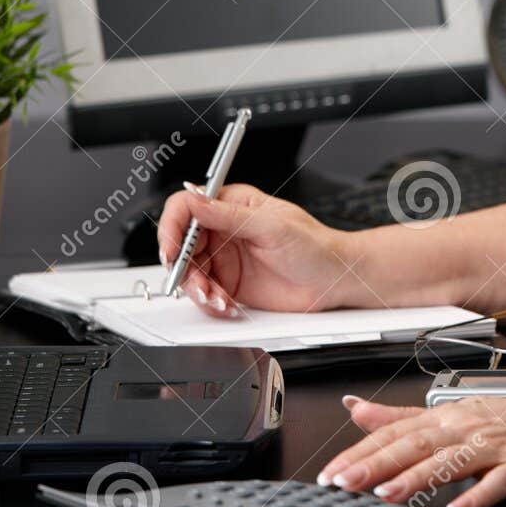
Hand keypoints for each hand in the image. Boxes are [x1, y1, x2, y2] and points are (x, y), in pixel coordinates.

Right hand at [155, 183, 357, 316]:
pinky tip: (228, 306)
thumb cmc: (314, 245)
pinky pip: (205, 294)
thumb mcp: (273, 226)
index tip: (172, 250)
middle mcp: (224, 230)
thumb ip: (231, 216)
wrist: (333, 280)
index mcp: (232, 205)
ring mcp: (225, 258)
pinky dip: (211, 303)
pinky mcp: (229, 284)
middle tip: (198, 284)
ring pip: (190, 273)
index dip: (172, 227)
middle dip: (184, 267)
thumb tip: (197, 200)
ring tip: (219, 299)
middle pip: (181, 244)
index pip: (186, 207)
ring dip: (198, 290)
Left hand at [316, 387, 505, 506]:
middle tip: (345, 483)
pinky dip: (477, 495)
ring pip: (450, 461)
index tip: (332, 473)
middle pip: (416, 445)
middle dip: (377, 465)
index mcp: (447, 417)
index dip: (362, 452)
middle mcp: (467, 427)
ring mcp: (495, 446)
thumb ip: (401, 417)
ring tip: (388, 494)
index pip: (396, 433)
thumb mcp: (454, 414)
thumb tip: (355, 408)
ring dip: (417, 478)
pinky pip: (497, 482)